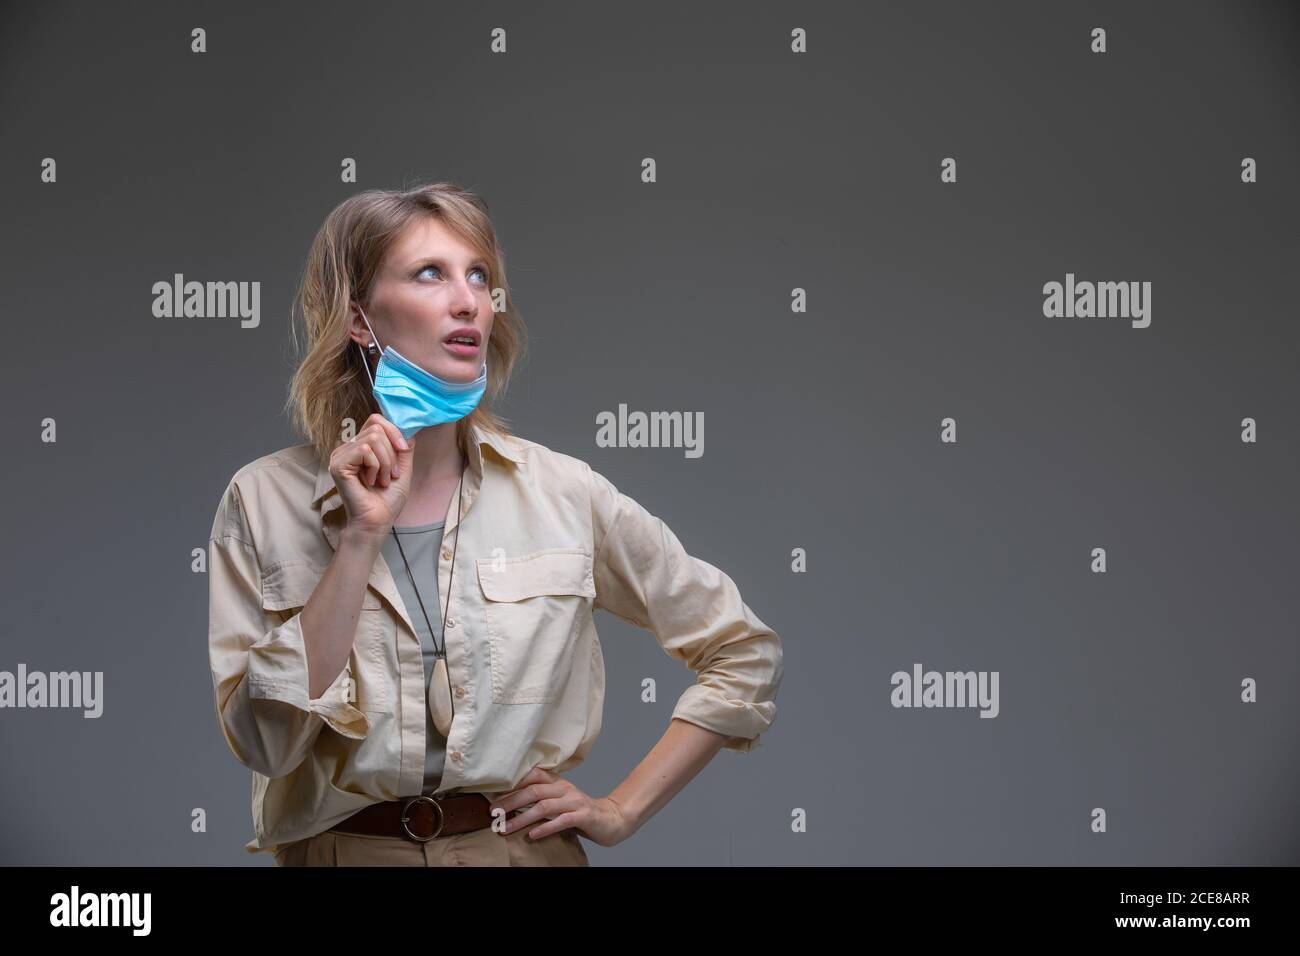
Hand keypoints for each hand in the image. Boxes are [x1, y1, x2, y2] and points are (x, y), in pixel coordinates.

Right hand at [331, 414, 414, 537]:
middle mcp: (348, 448)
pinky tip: (371, 481)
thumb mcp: (402, 468)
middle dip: (392, 452)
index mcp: (360, 446)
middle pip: (376, 427)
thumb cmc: (387, 500)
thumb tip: (407, 426)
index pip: (375, 420)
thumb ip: (403, 447)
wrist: (377, 521)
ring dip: (386, 462)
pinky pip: (365, 450)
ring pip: (373, 438)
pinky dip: (376, 466)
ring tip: (382, 480)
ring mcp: (340, 455)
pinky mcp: (338, 464)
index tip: (403, 450)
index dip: (393, 431)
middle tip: (391, 475)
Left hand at [486, 765, 635, 847]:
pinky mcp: (583, 815)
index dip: (512, 784)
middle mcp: (565, 788)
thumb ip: (541, 800)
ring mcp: (575, 801)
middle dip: (510, 801)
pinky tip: (532, 835)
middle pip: (533, 790)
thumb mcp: (560, 802)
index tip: (493, 796)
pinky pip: (562, 821)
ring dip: (522, 818)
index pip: (532, 775)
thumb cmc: (580, 813)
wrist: (612, 819)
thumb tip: (510, 805)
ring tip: (505, 828)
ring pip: (544, 806)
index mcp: (558, 782)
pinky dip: (545, 828)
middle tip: (493, 813)